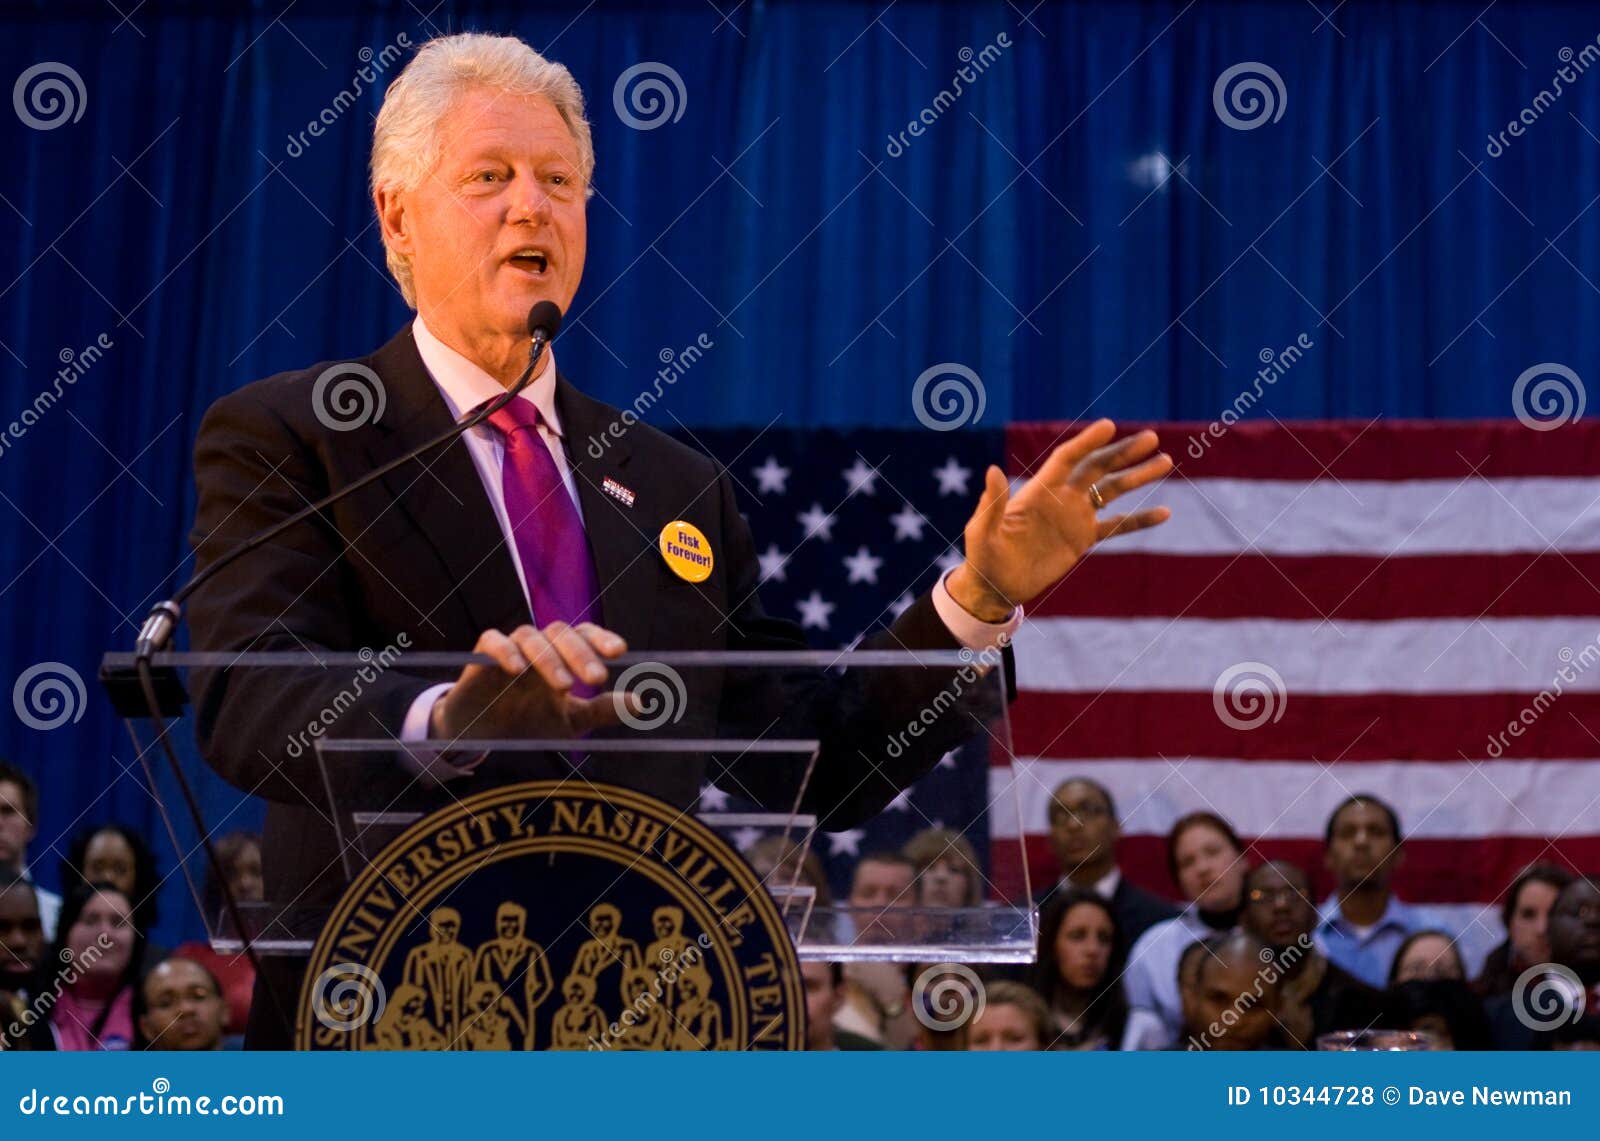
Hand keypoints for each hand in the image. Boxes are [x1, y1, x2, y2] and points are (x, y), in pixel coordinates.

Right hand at [429, 621, 628, 740]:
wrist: (482, 734)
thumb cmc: (530, 721)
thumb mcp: (570, 721)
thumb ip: (602, 710)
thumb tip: (641, 703)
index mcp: (562, 655)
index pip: (584, 635)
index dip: (601, 639)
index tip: (620, 652)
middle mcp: (539, 646)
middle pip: (562, 633)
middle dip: (582, 654)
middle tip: (597, 678)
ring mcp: (510, 648)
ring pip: (531, 637)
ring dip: (550, 659)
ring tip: (564, 687)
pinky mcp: (481, 656)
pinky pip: (493, 641)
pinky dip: (505, 651)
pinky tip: (517, 669)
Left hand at [947, 419, 1172, 617]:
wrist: (995, 586)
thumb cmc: (983, 557)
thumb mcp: (982, 530)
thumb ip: (992, 502)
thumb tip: (993, 469)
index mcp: (1039, 491)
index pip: (1068, 459)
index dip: (1088, 442)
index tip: (1110, 426)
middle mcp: (1061, 498)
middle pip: (1098, 468)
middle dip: (1123, 452)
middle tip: (1152, 437)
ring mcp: (1074, 518)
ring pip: (1112, 491)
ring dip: (1137, 476)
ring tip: (1165, 461)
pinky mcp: (1082, 540)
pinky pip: (1117, 526)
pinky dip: (1139, 519)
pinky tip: (1164, 512)